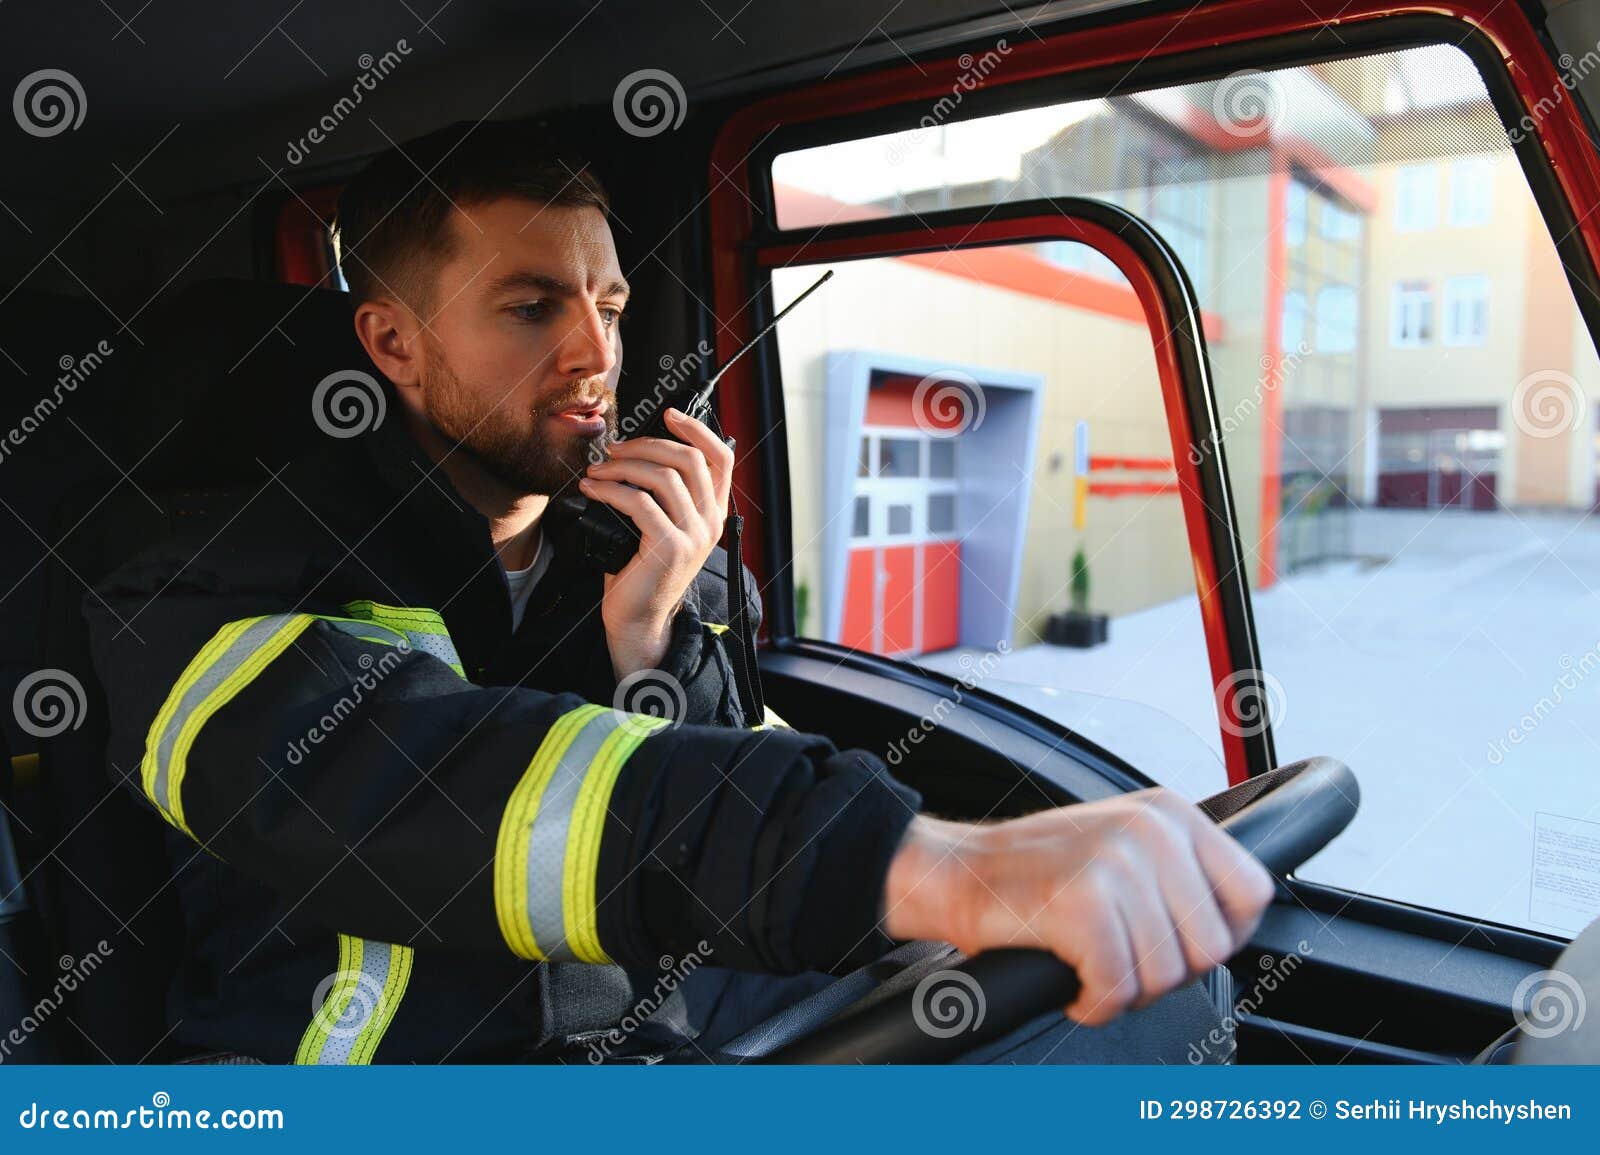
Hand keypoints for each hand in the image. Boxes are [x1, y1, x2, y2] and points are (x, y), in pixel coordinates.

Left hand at [578, 407, 733, 677]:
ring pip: (663, 476)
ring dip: (623, 466)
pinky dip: (611, 489)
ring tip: (597, 470)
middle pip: (688, 459)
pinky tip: (593, 489)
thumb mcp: (661, 526)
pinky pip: (639, 502)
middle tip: (615, 448)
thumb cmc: (641, 570)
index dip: (697, 429)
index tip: (668, 414)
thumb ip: (665, 496)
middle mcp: (711, 522)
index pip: (721, 457)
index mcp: (714, 513)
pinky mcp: (670, 548)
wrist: (638, 618)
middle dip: (647, 444)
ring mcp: (694, 535)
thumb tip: (639, 453)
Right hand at [881, 788, 1273, 1025]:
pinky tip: (1072, 982)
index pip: (1251, 893)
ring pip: (1165, 975)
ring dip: (1125, 991)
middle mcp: (1151, 830)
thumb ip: (1179, 872)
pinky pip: (1118, 988)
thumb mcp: (1123, 846)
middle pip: (1211, 947)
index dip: (1221, 938)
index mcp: (1170, 813)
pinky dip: (1094, 1003)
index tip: (1179, 947)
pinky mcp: (1082, 904)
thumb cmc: (1035, 871)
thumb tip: (1231, 926)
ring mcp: (1117, 864)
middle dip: (1167, 974)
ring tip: (1090, 967)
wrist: (956, 873)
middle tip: (1121, 961)